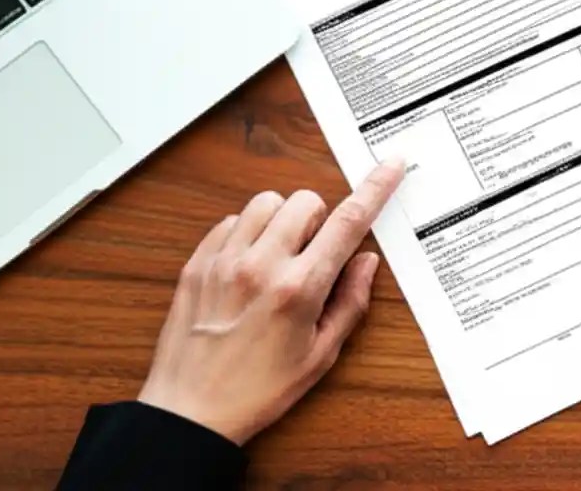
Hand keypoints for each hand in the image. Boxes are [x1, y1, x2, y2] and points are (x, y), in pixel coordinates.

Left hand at [137, 159, 404, 444]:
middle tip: (313, 254)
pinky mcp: (197, 263)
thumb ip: (350, 303)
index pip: (347, 223)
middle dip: (318, 219)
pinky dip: (246, 233)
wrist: (189, 412)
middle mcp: (261, 266)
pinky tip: (247, 266)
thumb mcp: (320, 356)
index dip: (375, 190)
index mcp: (299, 290)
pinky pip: (229, 221)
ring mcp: (224, 261)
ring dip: (280, 219)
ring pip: (265, 202)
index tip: (390, 167)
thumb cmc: (258, 391)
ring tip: (278, 256)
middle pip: (304, 200)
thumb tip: (366, 261)